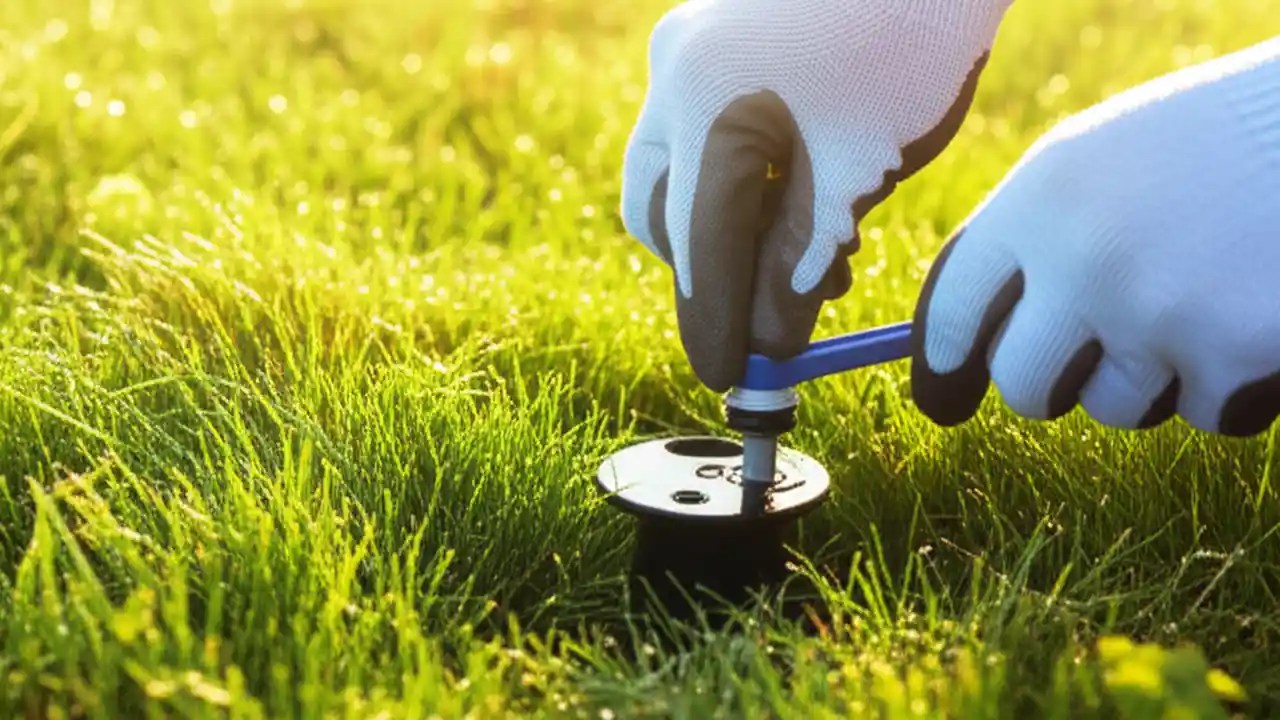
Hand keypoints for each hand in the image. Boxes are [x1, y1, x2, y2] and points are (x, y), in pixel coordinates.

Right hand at [621, 0, 1011, 390]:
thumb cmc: (910, 49)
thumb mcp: (860, 173)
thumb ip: (800, 266)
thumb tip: (765, 345)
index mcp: (705, 102)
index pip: (699, 243)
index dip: (714, 320)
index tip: (729, 377)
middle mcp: (673, 74)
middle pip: (663, 212)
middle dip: (711, 275)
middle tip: (769, 320)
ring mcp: (683, 53)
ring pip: (675, 177)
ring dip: (727, 234)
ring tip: (814, 263)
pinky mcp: (704, 46)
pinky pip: (696, 139)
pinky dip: (735, 187)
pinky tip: (800, 203)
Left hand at [911, 38, 1279, 436]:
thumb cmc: (1199, 145)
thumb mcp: (1089, 160)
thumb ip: (1023, 241)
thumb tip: (953, 346)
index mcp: (1039, 202)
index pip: (952, 313)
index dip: (943, 361)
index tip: (947, 389)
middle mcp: (1087, 261)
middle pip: (1022, 384)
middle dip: (1044, 384)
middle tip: (1075, 361)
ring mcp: (1161, 315)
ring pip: (1113, 406)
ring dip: (1145, 376)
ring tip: (1193, 299)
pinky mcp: (1236, 357)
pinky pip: (1201, 414)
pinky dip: (1224, 384)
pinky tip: (1247, 317)